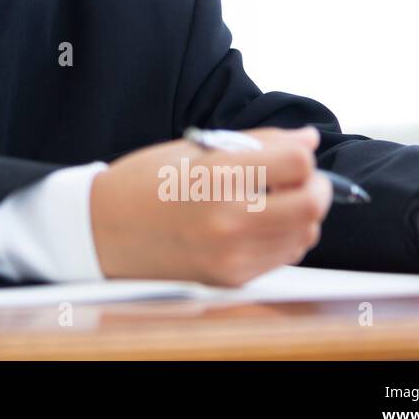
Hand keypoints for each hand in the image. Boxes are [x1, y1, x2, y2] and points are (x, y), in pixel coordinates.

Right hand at [90, 126, 330, 285]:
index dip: (302, 152)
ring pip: (305, 234)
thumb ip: (258, 143)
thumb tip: (308, 140)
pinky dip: (284, 237)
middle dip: (316, 186)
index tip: (292, 153)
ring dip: (302, 214)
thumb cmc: (145, 181)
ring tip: (273, 202)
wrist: (102, 230)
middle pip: (312, 203)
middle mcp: (228, 219)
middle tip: (299, 178)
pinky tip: (258, 225)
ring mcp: (232, 255)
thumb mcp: (196, 148)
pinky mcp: (232, 278)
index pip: (297, 162)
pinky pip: (283, 256)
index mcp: (216, 176)